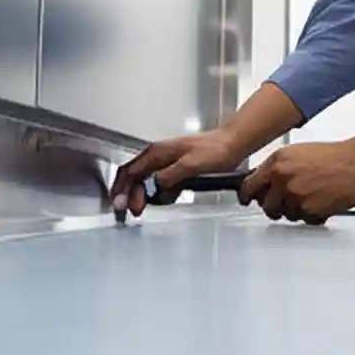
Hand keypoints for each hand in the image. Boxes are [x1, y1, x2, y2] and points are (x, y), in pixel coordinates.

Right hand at [111, 129, 244, 219]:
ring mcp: (166, 160)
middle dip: (128, 193)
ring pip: (144, 178)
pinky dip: (155, 192)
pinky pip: (158, 180)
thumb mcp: (191, 165)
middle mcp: (159, 154)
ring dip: (140, 194)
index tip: (122, 205)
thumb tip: (154, 185)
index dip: (123, 189)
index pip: (130, 172)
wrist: (232, 144)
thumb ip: (170, 175)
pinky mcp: (175, 166)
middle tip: (131, 210)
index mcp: (158, 152)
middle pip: (133, 175)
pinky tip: (160, 199)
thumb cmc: (216, 150)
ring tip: (140, 207)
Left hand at [239, 140, 354, 223]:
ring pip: (286, 215)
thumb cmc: (335, 156)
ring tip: (313, 196)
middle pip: (266, 205)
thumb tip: (265, 182)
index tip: (248, 199)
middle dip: (276, 207)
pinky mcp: (309, 209)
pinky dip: (312, 215)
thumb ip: (279, 168)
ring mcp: (295, 194)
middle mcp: (282, 177)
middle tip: (289, 202)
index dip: (249, 195)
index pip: (249, 185)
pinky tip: (322, 201)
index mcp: (277, 161)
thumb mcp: (298, 153)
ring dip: (297, 211)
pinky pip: (304, 220)